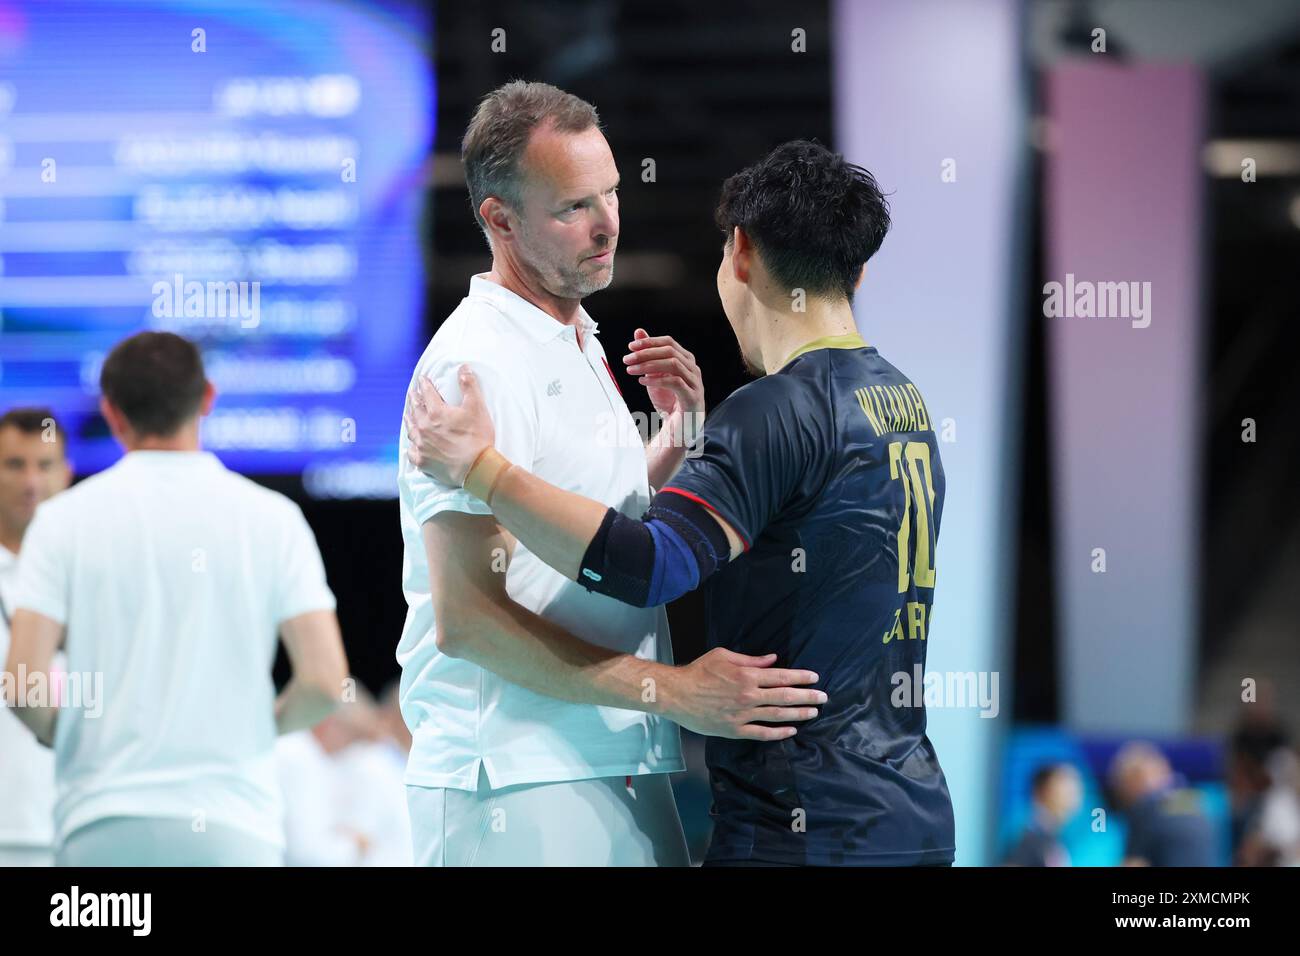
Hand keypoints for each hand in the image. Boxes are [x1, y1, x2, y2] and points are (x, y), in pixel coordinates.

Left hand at [404, 366, 494, 485]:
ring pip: (411, 430)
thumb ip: (469, 385)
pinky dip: (411, 448)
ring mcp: (422, 446)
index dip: (424, 384)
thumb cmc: (477, 437)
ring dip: (409, 421)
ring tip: (407, 416)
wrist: (476, 468)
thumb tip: (463, 367)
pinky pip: (412, 453)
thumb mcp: (477, 407)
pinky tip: (411, 447)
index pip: (426, 393)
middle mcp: (424, 428)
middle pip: (415, 410)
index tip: (422, 379)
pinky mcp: (423, 462)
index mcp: (436, 413)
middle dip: (414, 400)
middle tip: (412, 394)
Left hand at [623, 329, 704, 441]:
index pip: (669, 343)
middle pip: (670, 351)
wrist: (679, 427)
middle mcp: (693, 369)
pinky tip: (643, 381)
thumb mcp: (654, 375)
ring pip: (673, 364)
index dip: (649, 342)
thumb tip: (639, 332)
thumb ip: (649, 354)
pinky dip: (657, 380)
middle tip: (627, 359)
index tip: (631, 347)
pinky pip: (676, 383)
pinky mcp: (692, 397)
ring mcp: (695, 383)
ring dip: (649, 365)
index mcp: (686, 360)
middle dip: (646, 353)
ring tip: (632, 370)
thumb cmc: (669, 400)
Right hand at [661, 648, 824, 740]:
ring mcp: (743, 715)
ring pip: (777, 715)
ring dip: (798, 714)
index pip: (782, 676)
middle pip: (785, 697)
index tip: (815, 678)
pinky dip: (778, 733)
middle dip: (807, 696)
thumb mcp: (724, 656)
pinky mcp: (734, 730)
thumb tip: (773, 660)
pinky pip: (761, 733)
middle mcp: (749, 695)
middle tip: (823, 698)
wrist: (677, 694)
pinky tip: (791, 730)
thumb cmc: (699, 671)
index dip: (801, 677)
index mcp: (747, 675)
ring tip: (813, 712)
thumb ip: (751, 660)